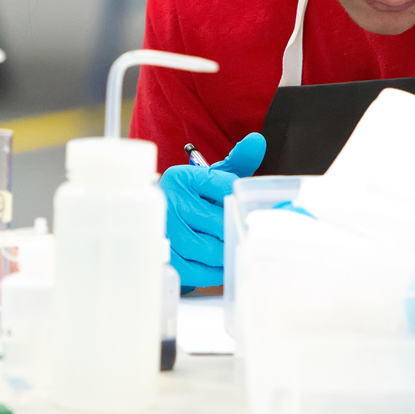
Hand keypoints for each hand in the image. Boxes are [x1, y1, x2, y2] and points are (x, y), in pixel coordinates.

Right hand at [160, 133, 265, 288]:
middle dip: (237, 230)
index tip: (242, 208)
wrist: (157, 224)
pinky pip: (199, 272)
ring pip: (211, 249)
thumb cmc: (191, 202)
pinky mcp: (164, 259)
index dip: (240, 201)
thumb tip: (257, 141)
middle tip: (248, 235)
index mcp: (180, 178)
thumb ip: (236, 162)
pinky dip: (215, 272)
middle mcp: (168, 201)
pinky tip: (220, 265)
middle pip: (221, 222)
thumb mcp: (209, 179)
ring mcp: (164, 232)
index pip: (226, 186)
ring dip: (228, 252)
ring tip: (235, 249)